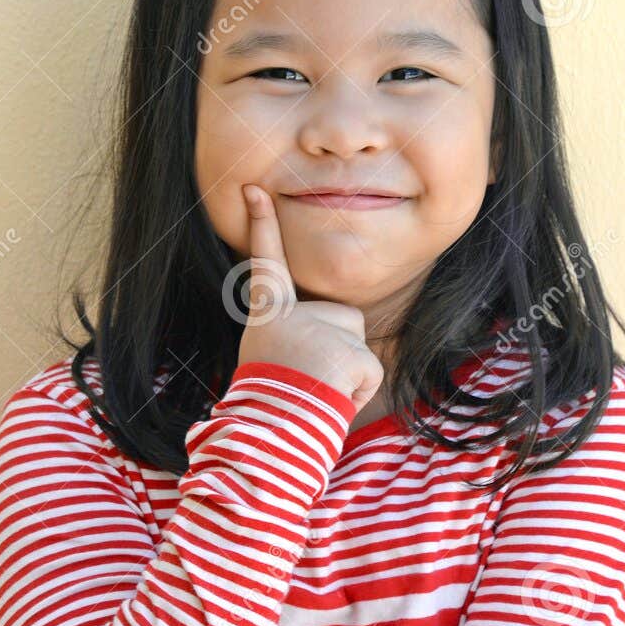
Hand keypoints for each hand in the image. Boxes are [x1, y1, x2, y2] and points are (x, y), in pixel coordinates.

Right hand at [234, 183, 383, 411]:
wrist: (272, 436)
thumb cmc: (271, 405)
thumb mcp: (269, 359)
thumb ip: (292, 336)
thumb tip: (307, 350)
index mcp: (269, 317)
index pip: (265, 263)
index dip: (261, 224)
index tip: (254, 189)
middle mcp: (294, 316)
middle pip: (342, 316)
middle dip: (339, 349)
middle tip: (306, 381)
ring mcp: (323, 331)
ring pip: (358, 343)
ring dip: (347, 371)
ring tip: (317, 392)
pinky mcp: (351, 354)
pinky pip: (370, 370)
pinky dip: (357, 391)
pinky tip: (332, 401)